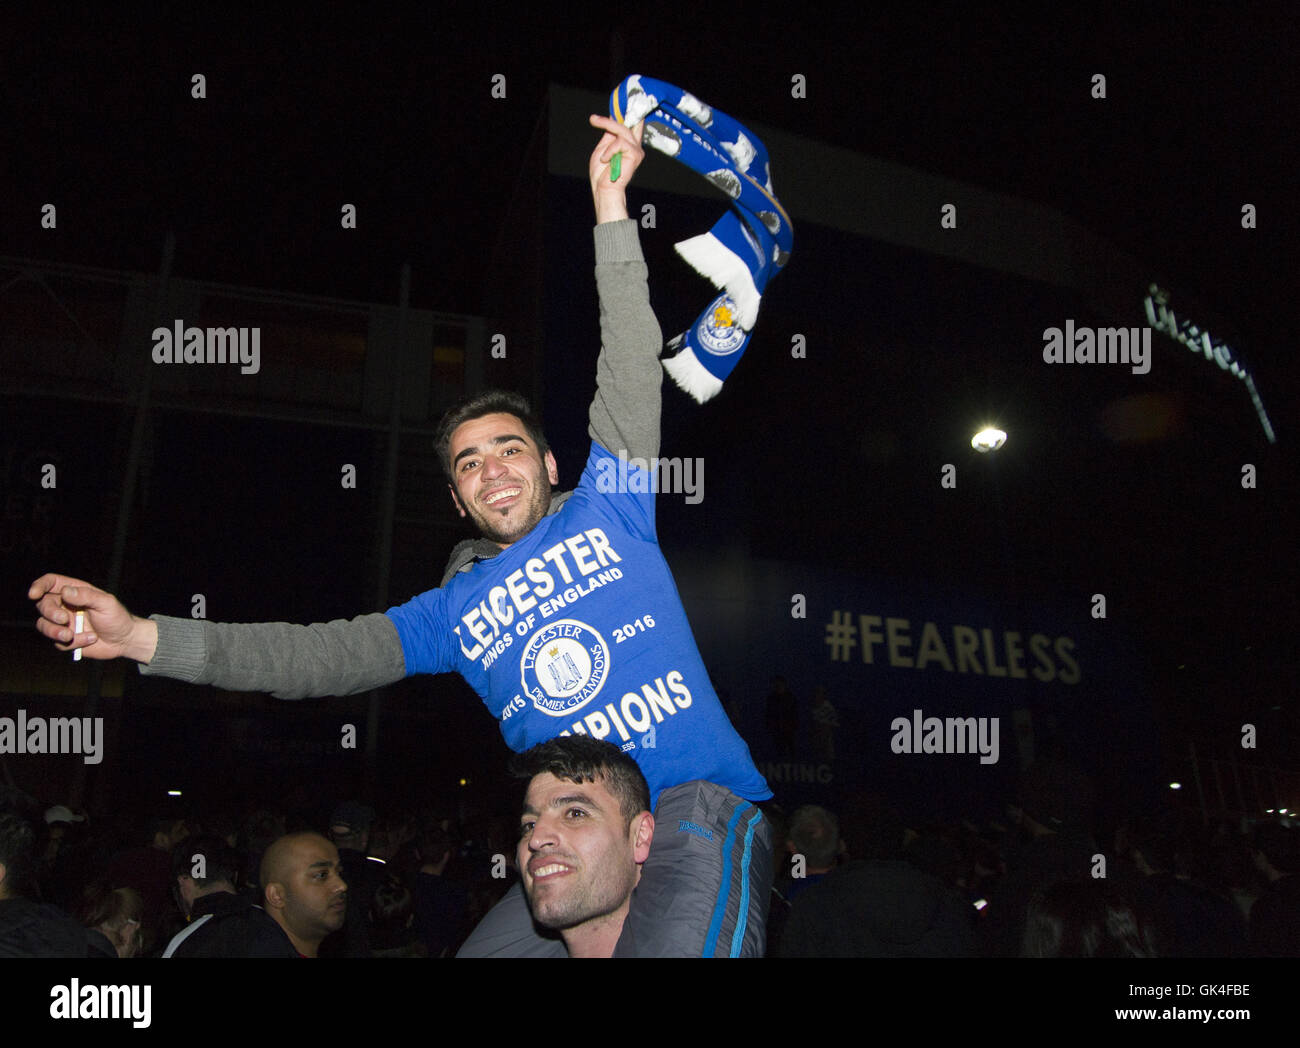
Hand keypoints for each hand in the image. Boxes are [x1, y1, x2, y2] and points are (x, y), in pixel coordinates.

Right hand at [28, 573, 156, 662]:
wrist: (124, 640)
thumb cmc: (117, 618)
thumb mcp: (106, 603)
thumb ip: (86, 596)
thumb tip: (65, 591)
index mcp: (75, 592)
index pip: (51, 583)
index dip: (39, 586)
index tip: (34, 594)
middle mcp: (65, 606)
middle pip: (43, 605)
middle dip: (50, 613)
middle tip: (64, 620)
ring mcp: (64, 623)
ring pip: (44, 625)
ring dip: (54, 631)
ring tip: (70, 635)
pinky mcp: (65, 640)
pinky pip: (57, 642)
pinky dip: (73, 643)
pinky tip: (90, 639)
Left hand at [588, 113, 644, 222]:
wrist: (604, 188)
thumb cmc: (602, 173)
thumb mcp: (603, 148)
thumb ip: (609, 135)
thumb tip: (613, 120)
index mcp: (628, 144)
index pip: (632, 124)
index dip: (627, 112)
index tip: (617, 105)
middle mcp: (635, 146)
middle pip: (625, 124)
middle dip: (609, 121)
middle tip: (594, 119)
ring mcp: (636, 150)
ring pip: (621, 131)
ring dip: (607, 142)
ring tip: (602, 156)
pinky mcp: (635, 154)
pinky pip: (619, 142)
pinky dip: (609, 151)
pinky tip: (606, 161)